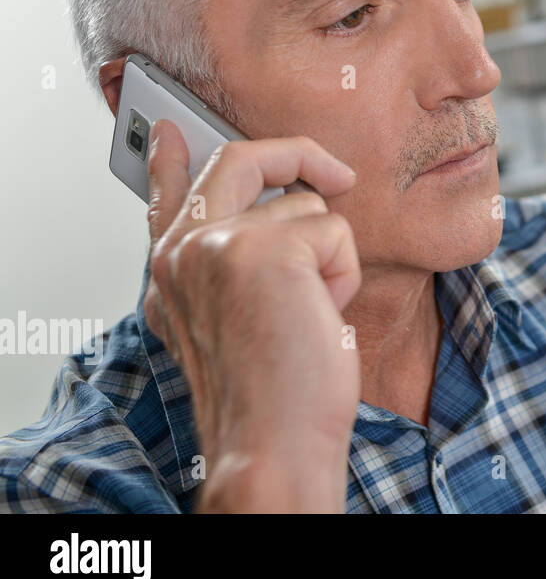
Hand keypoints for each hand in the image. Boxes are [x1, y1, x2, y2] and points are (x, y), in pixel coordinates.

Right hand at [143, 120, 362, 511]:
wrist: (273, 446)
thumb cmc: (271, 392)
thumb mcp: (237, 319)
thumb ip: (235, 263)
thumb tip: (272, 215)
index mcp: (171, 272)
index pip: (169, 196)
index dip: (174, 161)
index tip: (172, 133)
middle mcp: (182, 252)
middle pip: (240, 159)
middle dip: (300, 156)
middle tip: (337, 174)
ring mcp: (217, 245)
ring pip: (308, 206)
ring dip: (329, 259)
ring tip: (308, 314)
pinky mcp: (264, 250)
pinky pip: (335, 231)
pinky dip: (344, 274)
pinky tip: (320, 317)